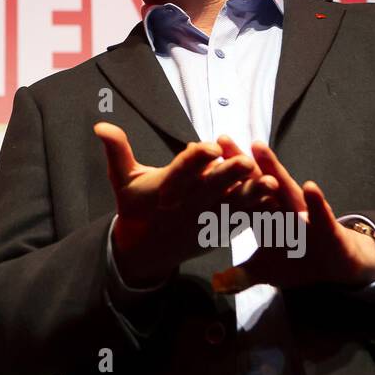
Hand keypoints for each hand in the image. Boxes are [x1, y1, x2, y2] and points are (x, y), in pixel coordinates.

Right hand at [95, 123, 255, 286]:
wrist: (145, 249)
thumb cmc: (135, 205)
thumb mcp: (123, 179)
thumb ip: (117, 151)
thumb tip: (100, 125)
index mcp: (165, 189)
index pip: (180, 171)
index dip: (195, 159)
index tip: (209, 146)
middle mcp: (186, 204)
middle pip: (210, 187)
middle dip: (228, 175)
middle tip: (247, 162)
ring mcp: (204, 219)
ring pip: (230, 205)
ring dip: (251, 195)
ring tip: (270, 182)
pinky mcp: (217, 230)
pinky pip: (240, 220)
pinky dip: (256, 211)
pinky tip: (274, 198)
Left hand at [211, 141, 374, 293]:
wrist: (336, 265)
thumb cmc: (297, 259)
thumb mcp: (265, 270)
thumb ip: (240, 275)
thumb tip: (217, 283)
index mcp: (262, 213)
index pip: (238, 192)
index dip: (219, 179)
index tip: (196, 160)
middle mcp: (280, 206)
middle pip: (257, 181)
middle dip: (239, 161)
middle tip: (220, 139)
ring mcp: (303, 213)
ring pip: (285, 188)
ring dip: (273, 168)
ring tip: (257, 147)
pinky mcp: (326, 225)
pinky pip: (320, 213)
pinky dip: (316, 202)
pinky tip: (310, 187)